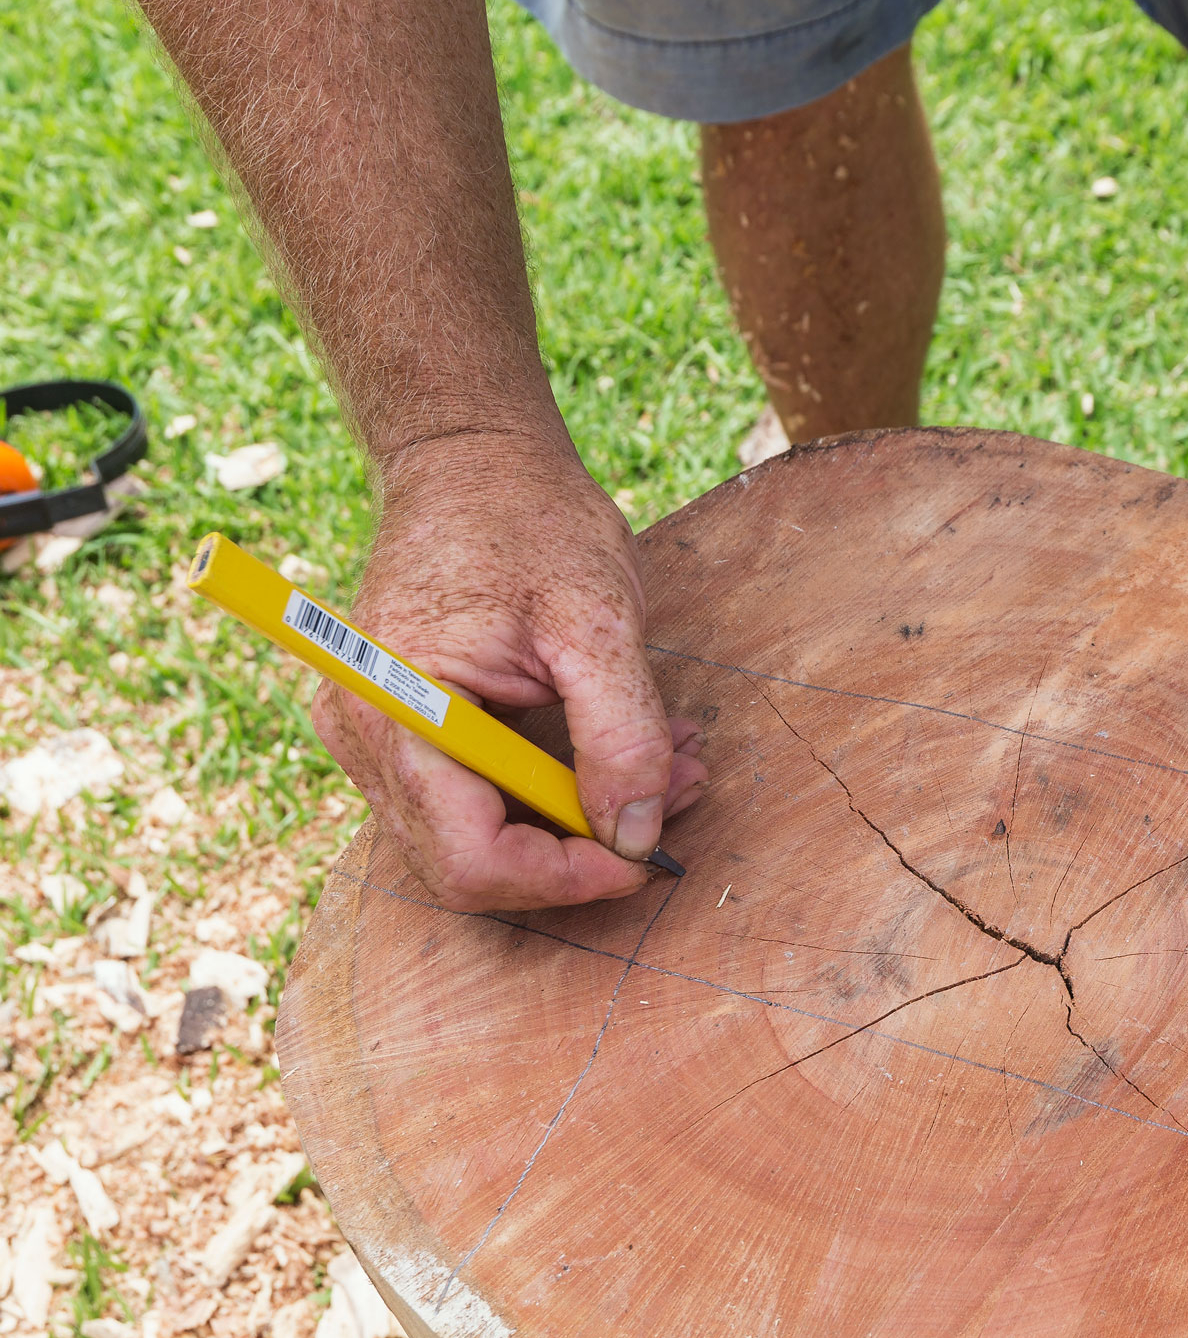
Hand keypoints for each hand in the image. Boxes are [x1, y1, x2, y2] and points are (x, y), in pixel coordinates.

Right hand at [312, 428, 707, 910]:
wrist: (473, 459)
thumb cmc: (527, 517)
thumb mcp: (598, 621)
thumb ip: (622, 733)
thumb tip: (635, 833)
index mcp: (399, 709)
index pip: (472, 858)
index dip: (564, 877)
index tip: (643, 858)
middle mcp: (367, 737)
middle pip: (472, 865)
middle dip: (579, 854)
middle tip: (669, 808)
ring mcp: (380, 739)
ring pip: (481, 840)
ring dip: (579, 825)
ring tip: (667, 769)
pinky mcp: (409, 733)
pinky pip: (479, 802)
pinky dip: (557, 794)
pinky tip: (624, 756)